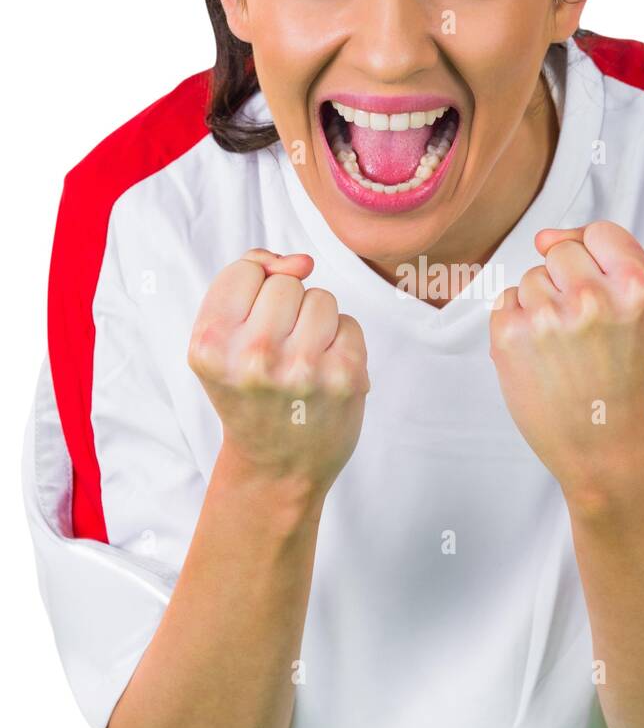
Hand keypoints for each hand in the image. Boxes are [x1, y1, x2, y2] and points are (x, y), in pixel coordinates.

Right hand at [188, 248, 369, 495]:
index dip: (254, 292)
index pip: (245, 271)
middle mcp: (253, 358)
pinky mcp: (345, 378)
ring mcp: (302, 369)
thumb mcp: (223, 340)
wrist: (278, 467)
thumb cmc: (250, 394)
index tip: (250, 329)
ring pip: (321, 298)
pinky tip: (324, 375)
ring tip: (301, 363)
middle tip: (277, 355)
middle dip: (286, 310)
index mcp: (210, 345)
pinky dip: (341, 343)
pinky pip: (349, 323)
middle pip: (285, 284)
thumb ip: (250, 280)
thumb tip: (302, 260)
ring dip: (316, 324)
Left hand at [488, 221, 643, 501]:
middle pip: (561, 251)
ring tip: (563, 348)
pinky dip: (518, 323)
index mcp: (637, 288)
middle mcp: (593, 299)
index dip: (596, 258)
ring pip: (532, 277)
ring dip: (541, 305)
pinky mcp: (510, 335)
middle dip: (567, 282)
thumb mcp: (641, 311)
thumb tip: (544, 237)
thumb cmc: (622, 373)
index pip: (601, 233)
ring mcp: (548, 317)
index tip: (600, 292)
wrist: (602, 442)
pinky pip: (506, 300)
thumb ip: (607, 260)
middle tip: (583, 330)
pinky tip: (540, 355)